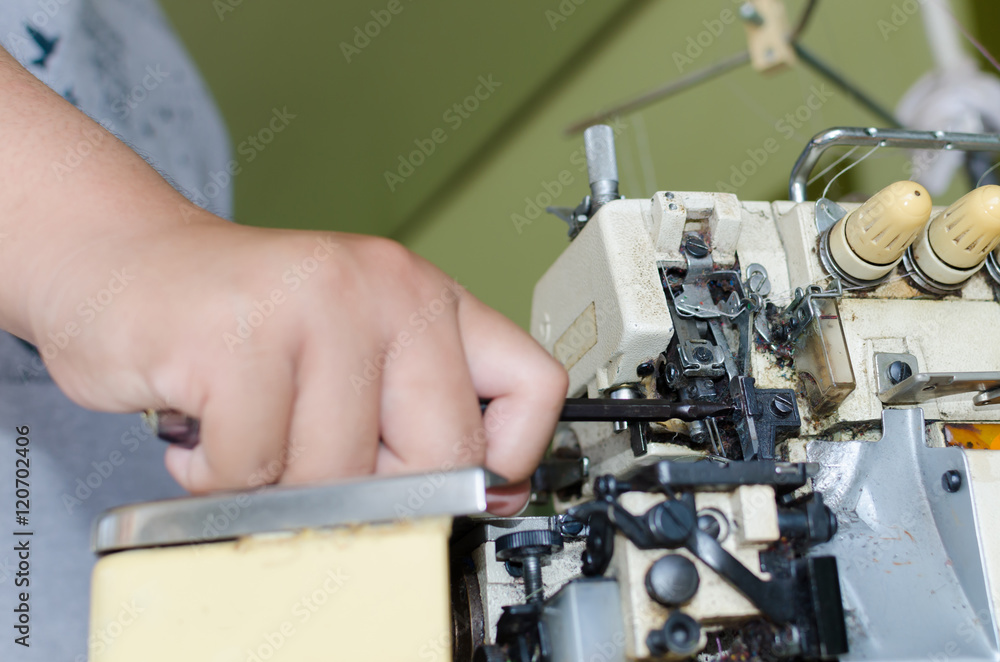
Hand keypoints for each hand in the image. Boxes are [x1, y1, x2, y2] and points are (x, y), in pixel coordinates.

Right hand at [30, 216, 567, 514]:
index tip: (472, 488)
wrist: (123, 265)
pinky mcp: (235, 336)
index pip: (534, 385)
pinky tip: (205, 422)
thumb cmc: (242, 323)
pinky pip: (253, 467)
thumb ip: (418, 413)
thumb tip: (490, 495)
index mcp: (426, 294)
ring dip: (279, 480)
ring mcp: (312, 303)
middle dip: (375, 487)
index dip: (510, 459)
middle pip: (442, 453)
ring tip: (249, 423)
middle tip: (320, 456)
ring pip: (338, 473)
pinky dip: (218, 472)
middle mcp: (383, 286)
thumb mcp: (355, 351)